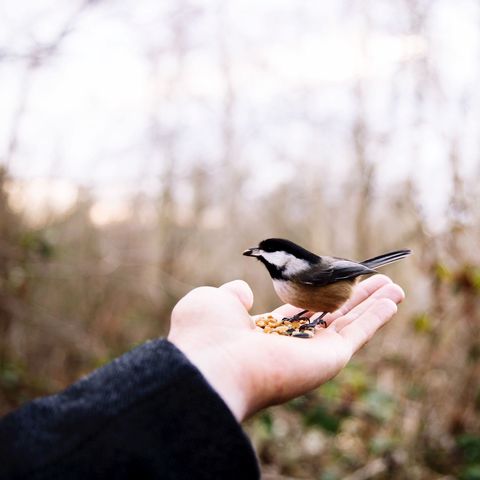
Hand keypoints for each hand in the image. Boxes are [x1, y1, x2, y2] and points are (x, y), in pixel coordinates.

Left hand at [168, 275, 404, 421]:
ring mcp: (311, 353)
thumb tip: (244, 293)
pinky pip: (358, 333)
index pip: (298, 311)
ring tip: (394, 287)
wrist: (211, 365)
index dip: (316, 296)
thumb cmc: (205, 333)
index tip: (330, 282)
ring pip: (349, 324)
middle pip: (331, 316)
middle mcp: (291, 345)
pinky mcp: (328, 359)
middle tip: (374, 282)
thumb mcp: (214, 301)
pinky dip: (376, 316)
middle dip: (353, 298)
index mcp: (264, 333)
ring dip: (372, 304)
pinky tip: (392, 300)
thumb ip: (232, 294)